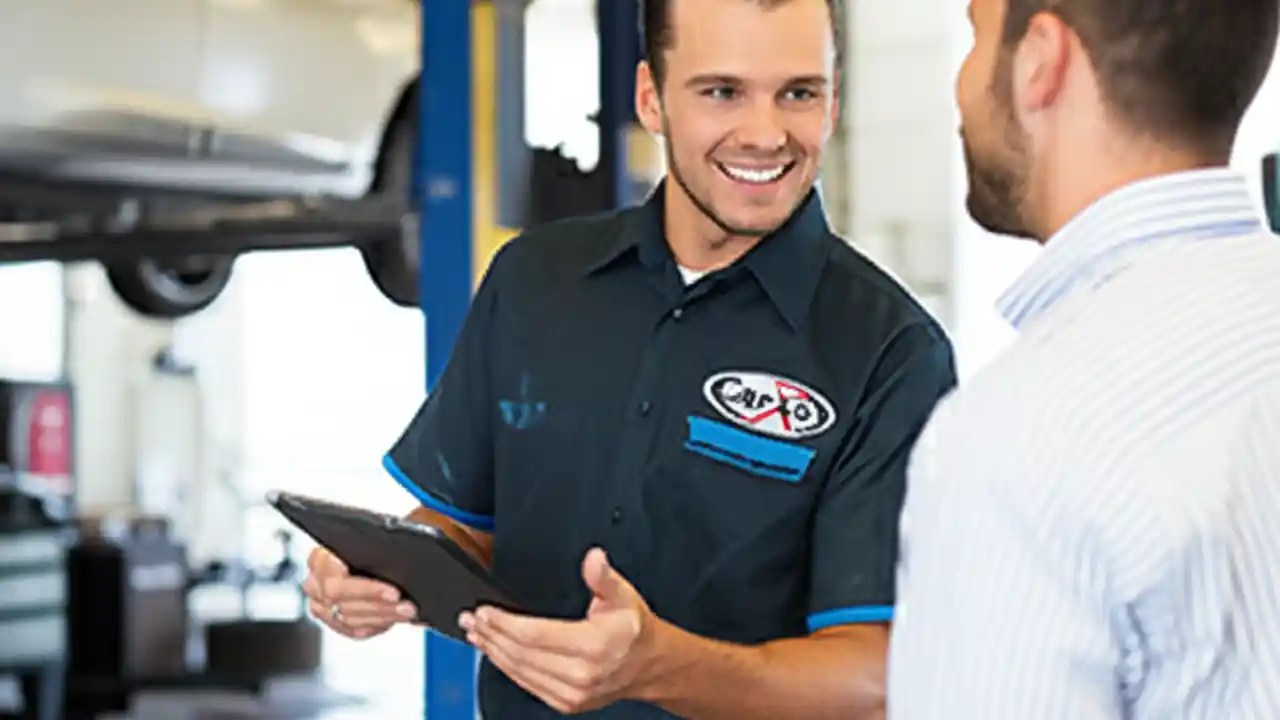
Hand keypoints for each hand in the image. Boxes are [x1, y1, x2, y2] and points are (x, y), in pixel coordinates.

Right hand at [302, 546, 416, 638]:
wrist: (361, 549)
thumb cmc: (366, 539)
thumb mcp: (371, 534)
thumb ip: (378, 543)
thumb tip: (402, 551)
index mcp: (319, 559)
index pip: (337, 583)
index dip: (367, 590)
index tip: (394, 592)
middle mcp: (314, 584)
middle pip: (344, 604)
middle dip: (380, 607)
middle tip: (407, 606)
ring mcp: (321, 605)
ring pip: (350, 619)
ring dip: (383, 617)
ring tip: (407, 612)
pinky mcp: (332, 620)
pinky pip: (353, 630)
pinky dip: (376, 625)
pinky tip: (393, 618)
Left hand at [461, 548, 659, 713]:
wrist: (648, 664)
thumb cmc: (632, 629)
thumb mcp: (623, 595)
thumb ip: (603, 577)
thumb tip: (593, 558)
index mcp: (594, 645)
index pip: (534, 635)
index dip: (504, 623)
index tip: (485, 611)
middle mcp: (582, 674)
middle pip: (521, 654)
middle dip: (491, 634)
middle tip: (472, 618)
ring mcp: (572, 693)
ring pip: (519, 671)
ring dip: (493, 651)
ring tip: (476, 633)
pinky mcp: (565, 702)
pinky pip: (526, 684)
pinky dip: (506, 667)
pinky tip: (495, 652)